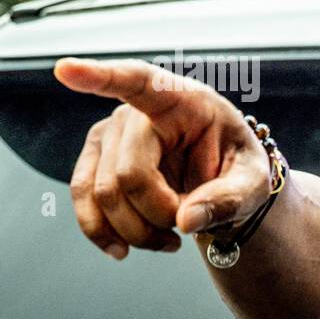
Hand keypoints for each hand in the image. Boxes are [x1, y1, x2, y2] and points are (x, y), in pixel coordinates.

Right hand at [54, 57, 271, 259]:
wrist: (223, 181)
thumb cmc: (239, 168)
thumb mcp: (254, 182)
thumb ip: (229, 199)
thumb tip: (185, 220)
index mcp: (183, 100)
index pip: (140, 82)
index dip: (102, 76)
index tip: (66, 69)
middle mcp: (136, 111)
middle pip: (129, 173)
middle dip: (158, 214)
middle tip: (187, 226)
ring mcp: (109, 135)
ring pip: (102, 194)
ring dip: (135, 231)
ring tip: (170, 241)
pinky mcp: (95, 161)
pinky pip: (84, 202)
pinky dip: (103, 233)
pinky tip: (124, 249)